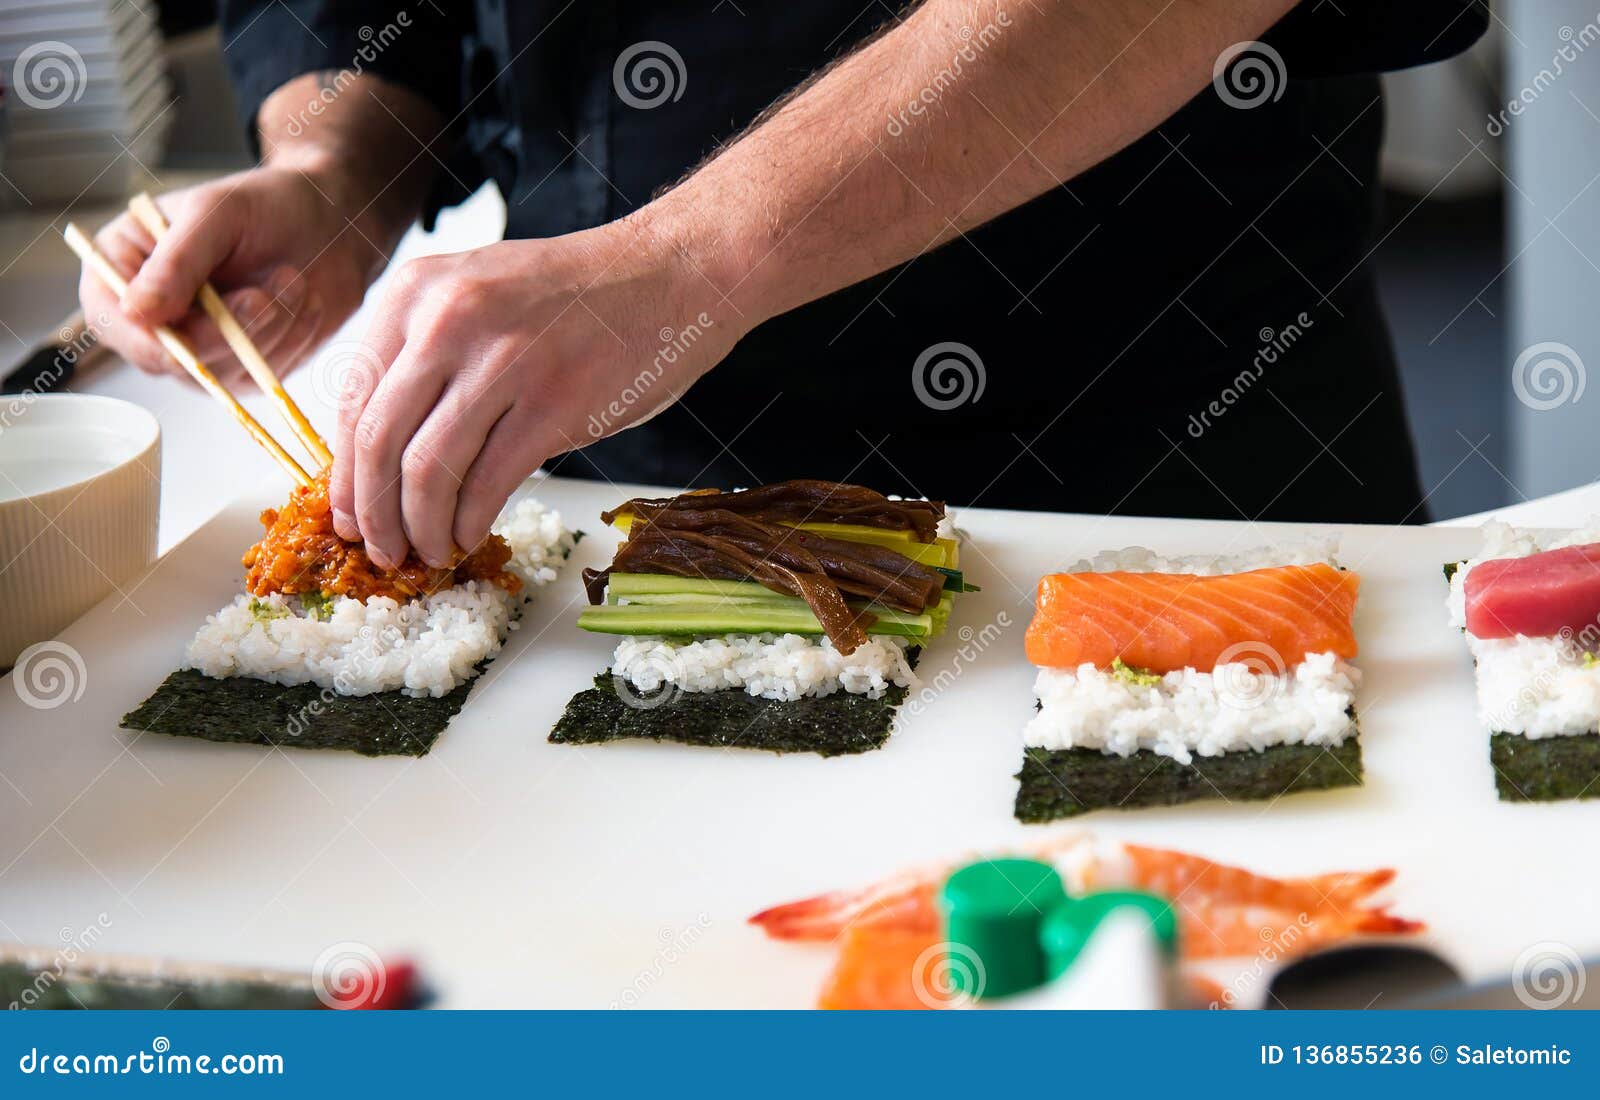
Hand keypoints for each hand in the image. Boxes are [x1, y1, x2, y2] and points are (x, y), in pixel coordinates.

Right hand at [79, 163, 380, 382]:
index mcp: (124, 267)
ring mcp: (199, 347)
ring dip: (268, 329)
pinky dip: (291, 340)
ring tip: (292, 279)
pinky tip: (304, 302)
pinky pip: (260, 376)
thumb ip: (177, 261)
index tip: (192, 330)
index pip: (112, 321)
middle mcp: (154, 316)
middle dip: (226, 332)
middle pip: (170, 359)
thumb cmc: (266, 205)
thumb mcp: (217, 214)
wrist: (329, 223)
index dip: (148, 339)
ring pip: (221, 373)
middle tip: (264, 295)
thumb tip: (135, 311)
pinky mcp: (243, 367)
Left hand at [330, 215, 744, 568]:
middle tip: (378, 550)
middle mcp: (448, 321)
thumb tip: (381, 451)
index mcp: (415, 292)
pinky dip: (467, 523)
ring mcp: (503, 362)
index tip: (347, 514)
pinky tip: (468, 535)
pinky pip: (487, 483)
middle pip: (377, 441)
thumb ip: (424, 351)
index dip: (343, 473)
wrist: (668, 275)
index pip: (349, 399)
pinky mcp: (554, 404)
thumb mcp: (477, 293)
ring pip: (426, 471)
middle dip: (371, 514)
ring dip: (419, 529)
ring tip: (428, 552)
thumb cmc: (574, 296)